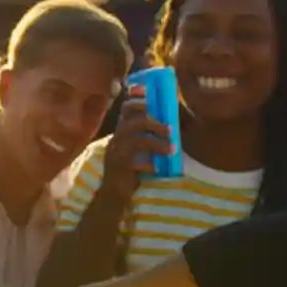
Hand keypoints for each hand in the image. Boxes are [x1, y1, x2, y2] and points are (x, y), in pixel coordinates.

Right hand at [98, 86, 174, 205]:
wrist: (113, 194)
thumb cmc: (131, 170)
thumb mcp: (138, 150)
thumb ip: (148, 136)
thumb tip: (172, 125)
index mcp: (122, 131)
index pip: (126, 109)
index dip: (136, 99)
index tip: (148, 92)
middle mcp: (116, 139)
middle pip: (132, 122)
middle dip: (153, 122)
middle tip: (170, 129)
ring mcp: (116, 153)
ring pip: (136, 140)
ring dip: (156, 142)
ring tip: (172, 148)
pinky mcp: (119, 167)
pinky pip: (135, 161)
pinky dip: (148, 163)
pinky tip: (157, 168)